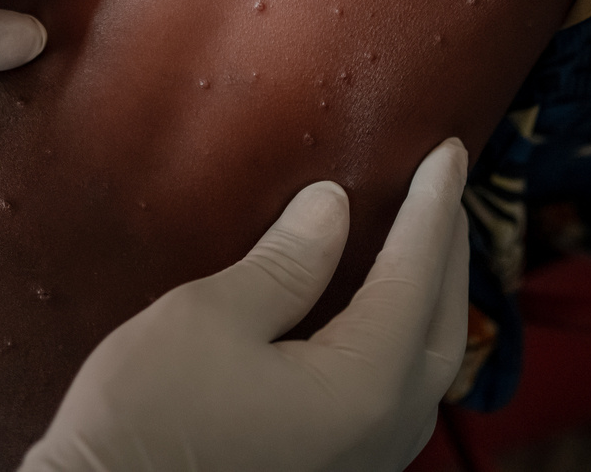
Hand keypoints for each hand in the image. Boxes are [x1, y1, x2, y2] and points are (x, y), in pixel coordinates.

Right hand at [21, 139, 471, 471]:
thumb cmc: (144, 423)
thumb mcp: (211, 319)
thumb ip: (285, 264)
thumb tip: (334, 206)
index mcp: (362, 388)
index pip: (414, 277)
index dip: (431, 208)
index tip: (446, 151)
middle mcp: (380, 435)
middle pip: (440, 326)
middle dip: (446, 251)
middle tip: (445, 186)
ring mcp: (360, 465)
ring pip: (425, 370)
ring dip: (429, 299)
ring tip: (422, 244)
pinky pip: (395, 398)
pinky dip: (402, 341)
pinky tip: (377, 318)